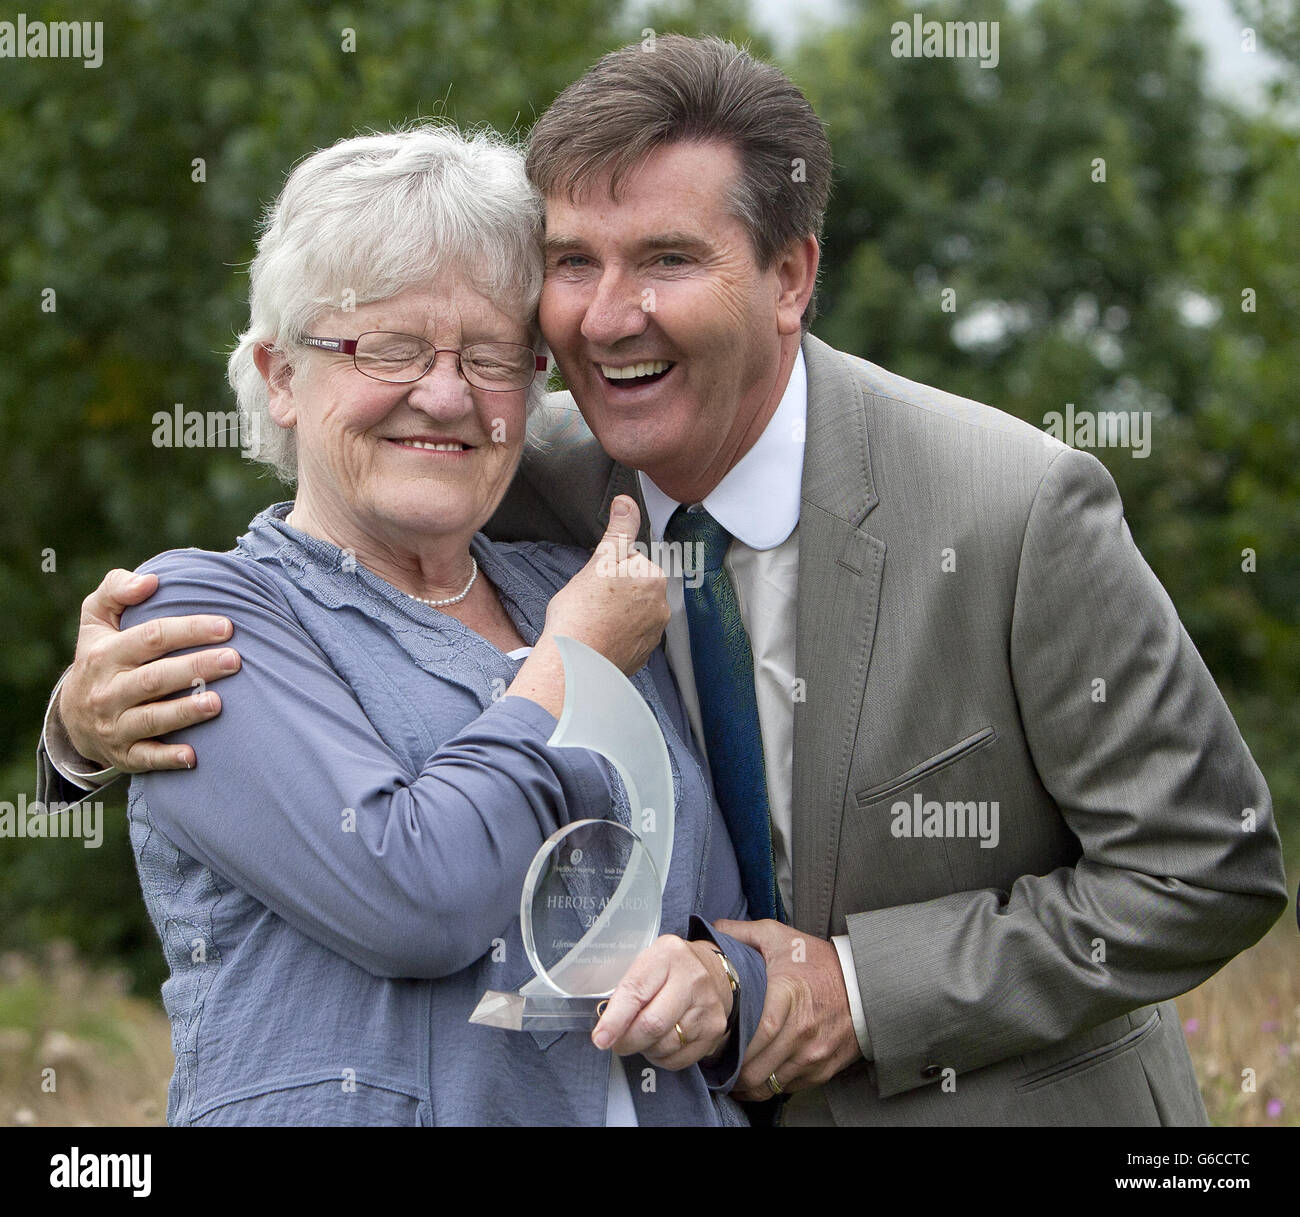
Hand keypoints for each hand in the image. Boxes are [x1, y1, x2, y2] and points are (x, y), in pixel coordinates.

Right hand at [58, 568, 241, 771]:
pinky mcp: (124, 754)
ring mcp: (114, 725)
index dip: (189, 630)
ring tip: (219, 702)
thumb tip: (150, 580)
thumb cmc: (100, 656)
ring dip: (186, 712)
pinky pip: (145, 759)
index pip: (151, 638)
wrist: (72, 717)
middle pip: (155, 678)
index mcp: (105, 654)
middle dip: (196, 668)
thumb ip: (115, 589)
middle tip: (235, 660)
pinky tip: (194, 756)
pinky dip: (168, 759)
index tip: (227, 626)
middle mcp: (107, 691)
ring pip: (152, 718)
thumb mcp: (95, 620)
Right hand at [541, 495, 667, 675]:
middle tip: (592, 599)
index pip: (633, 562)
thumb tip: (627, 502)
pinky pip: (629, 638)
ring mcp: (652, 635)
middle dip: (616, 591)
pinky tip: (598, 637)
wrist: (574, 660)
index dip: (610, 568)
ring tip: (593, 619)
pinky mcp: (641, 657)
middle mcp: (661, 608)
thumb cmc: (582, 611)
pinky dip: (616, 636)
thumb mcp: (600, 560)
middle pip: (635, 588)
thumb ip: (619, 530)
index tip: (596, 581)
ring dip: (617, 614)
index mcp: (654, 579)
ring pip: (632, 614)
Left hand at [591, 935, 733, 1070]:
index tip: (600, 1038)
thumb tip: (603, 1026)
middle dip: (627, 1040)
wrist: (713, 972)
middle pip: (652, 1025)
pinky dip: (662, 1057)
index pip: (636, 991)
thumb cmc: (669, 969)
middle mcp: (692, 978)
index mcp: (668, 954)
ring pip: (664, 1046)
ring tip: (644, 1034)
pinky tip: (661, 1040)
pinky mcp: (714, 1030)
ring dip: (645, 1048)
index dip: (615, 1020)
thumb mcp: (647, 962)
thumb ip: (626, 988)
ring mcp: (707, 1006)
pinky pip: (678, 1059)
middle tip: (617, 1042)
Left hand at [713, 919, 861, 1100]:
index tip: (710, 1041)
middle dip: (729, 1070)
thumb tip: (710, 929)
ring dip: (744, 1083)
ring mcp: (812, 1055)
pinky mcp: (821, 1071)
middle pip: (754, 1068)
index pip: (754, 1032)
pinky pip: (784, 1089)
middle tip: (714, 1061)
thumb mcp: (779, 936)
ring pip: (766, 1085)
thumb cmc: (816, 960)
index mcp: (787, 996)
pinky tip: (754, 1072)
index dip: (727, 1044)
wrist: (865, 985)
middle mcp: (801, 1031)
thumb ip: (741, 933)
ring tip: (730, 1071)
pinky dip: (766, 1085)